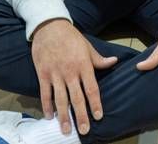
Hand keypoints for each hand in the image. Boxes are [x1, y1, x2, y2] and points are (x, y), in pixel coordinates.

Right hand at [31, 19, 118, 135]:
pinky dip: (47, 105)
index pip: (91, 89)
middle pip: (76, 98)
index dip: (95, 104)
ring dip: (63, 116)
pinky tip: (49, 116)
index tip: (98, 117)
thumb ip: (99, 59)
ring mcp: (55, 73)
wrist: (49, 26)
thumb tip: (114, 62)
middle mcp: (70, 72)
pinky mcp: (43, 73)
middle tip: (84, 130)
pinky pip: (45, 93)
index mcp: (83, 65)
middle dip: (81, 116)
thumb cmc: (71, 37)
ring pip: (60, 99)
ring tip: (66, 130)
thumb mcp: (87, 46)